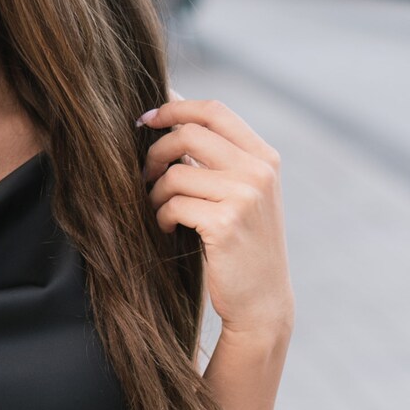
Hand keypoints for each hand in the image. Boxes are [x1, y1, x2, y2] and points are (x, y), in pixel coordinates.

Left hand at [137, 92, 294, 339]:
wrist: (262, 301)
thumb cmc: (242, 243)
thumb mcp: (241, 192)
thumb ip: (216, 156)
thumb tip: (170, 111)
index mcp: (264, 157)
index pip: (214, 111)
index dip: (174, 108)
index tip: (146, 119)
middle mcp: (259, 171)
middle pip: (188, 134)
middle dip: (156, 151)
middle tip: (145, 174)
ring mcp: (245, 196)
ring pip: (175, 173)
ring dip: (156, 192)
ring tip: (160, 209)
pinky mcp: (225, 223)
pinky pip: (172, 204)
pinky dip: (160, 216)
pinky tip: (167, 229)